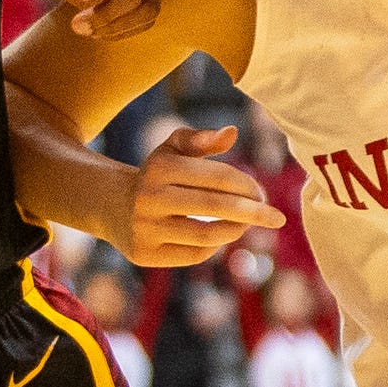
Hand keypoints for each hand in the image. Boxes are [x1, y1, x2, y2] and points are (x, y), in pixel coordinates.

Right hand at [121, 126, 286, 266]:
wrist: (112, 206)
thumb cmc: (157, 174)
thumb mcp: (173, 150)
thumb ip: (201, 139)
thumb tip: (231, 132)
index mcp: (160, 167)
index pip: (217, 177)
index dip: (247, 186)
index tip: (263, 194)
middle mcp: (149, 197)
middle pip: (216, 206)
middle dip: (253, 212)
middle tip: (275, 218)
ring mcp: (145, 228)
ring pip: (207, 234)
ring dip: (236, 230)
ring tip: (246, 225)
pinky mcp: (144, 254)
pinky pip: (194, 254)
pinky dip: (214, 245)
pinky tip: (220, 236)